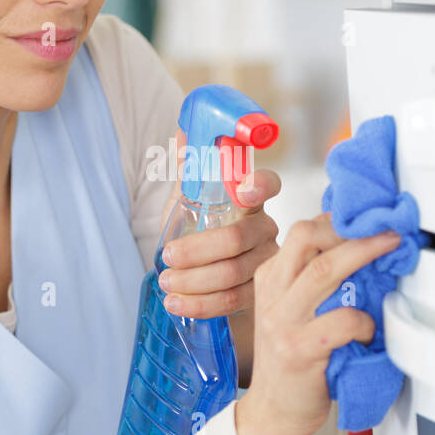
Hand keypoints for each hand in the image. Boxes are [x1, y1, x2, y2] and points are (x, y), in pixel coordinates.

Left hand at [157, 127, 280, 320]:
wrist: (201, 272)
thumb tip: (182, 130)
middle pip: (238, 239)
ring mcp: (266, 263)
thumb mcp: (188, 200)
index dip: (260, 185)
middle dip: (198, 250)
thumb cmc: (199, 228)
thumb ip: (188, 168)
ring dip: (193, 280)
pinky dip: (200, 304)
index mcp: (250, 199)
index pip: (268, 185)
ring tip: (166, 282)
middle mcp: (265, 229)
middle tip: (167, 256)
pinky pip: (232, 301)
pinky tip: (176, 303)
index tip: (243, 188)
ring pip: (233, 274)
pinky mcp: (258, 294)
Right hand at [242, 213, 400, 434]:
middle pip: (308, 240)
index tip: (366, 219)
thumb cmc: (289, 363)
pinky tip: (370, 332)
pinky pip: (342, 321)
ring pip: (324, 271)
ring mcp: (282, 323)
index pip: (300, 233)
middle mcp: (271, 296)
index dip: (338, 220)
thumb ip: (311, 283)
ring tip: (390, 252)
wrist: (271, 413)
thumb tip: (357, 249)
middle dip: (352, 229)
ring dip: (365, 255)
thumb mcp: (289, 313)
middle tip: (386, 230)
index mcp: (268, 281)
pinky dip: (365, 321)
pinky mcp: (299, 350)